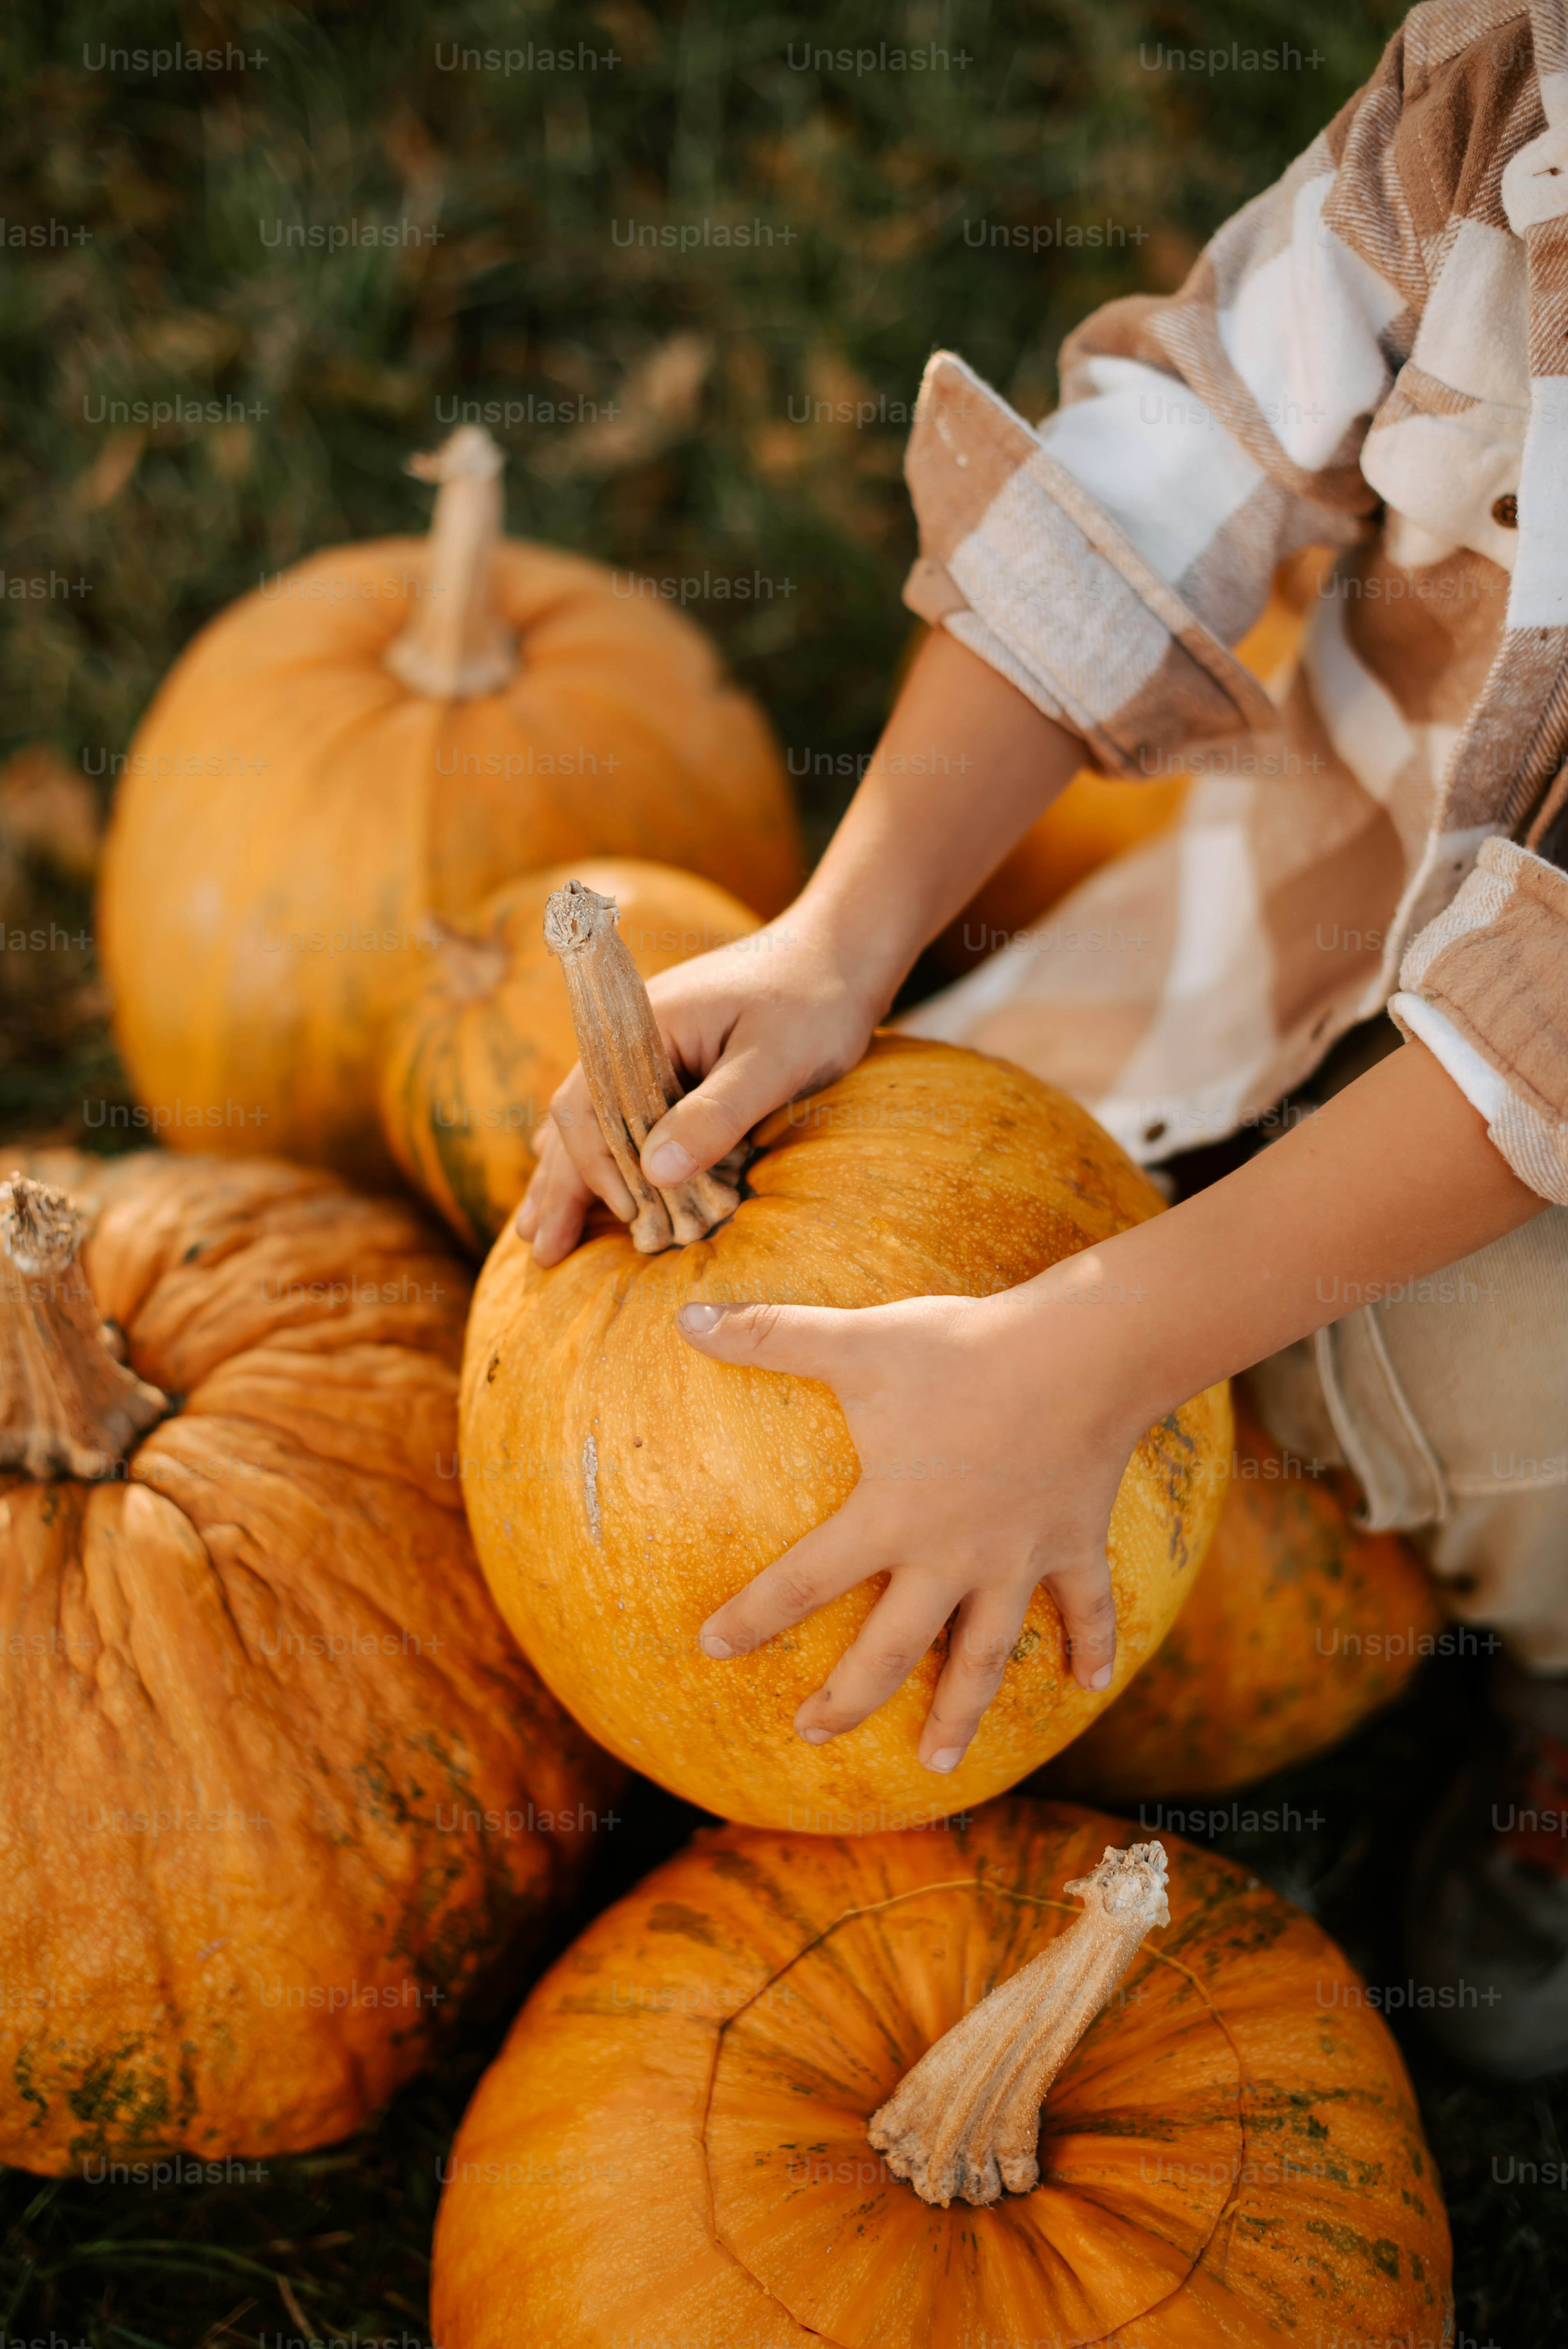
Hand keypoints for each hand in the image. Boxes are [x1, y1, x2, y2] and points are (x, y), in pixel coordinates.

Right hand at [517, 915, 880, 1266]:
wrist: (843, 949)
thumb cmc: (816, 1000)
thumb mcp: (775, 1061)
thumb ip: (717, 1113)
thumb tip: (655, 1173)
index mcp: (643, 1028)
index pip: (589, 1106)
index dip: (596, 1168)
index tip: (626, 1216)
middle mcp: (633, 1038)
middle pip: (578, 1119)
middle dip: (558, 1187)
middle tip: (540, 1250)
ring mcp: (651, 1049)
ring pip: (593, 1119)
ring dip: (571, 1175)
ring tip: (539, 1229)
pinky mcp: (676, 1062)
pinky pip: (624, 1113)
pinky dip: (606, 1154)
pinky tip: (592, 1182)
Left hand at [678, 1286, 1133, 1772]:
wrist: (1084, 1349)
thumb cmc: (964, 1348)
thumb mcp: (859, 1341)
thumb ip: (769, 1334)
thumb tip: (684, 1317)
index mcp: (891, 1518)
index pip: (802, 1583)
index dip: (752, 1618)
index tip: (711, 1648)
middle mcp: (951, 1557)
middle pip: (891, 1652)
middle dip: (848, 1700)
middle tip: (813, 1733)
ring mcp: (1017, 1559)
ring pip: (984, 1658)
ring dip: (960, 1714)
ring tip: (937, 1763)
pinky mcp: (1075, 1543)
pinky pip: (1087, 1608)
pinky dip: (1093, 1647)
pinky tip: (1089, 1685)